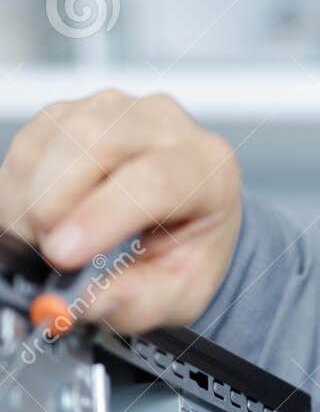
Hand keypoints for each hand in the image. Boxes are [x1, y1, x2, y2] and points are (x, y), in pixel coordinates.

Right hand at [0, 87, 240, 333]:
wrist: (185, 221)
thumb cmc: (188, 251)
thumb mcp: (178, 295)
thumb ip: (136, 303)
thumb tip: (85, 302)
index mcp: (206, 168)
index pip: (154, 181)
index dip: (100, 217)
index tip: (62, 255)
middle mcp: (164, 125)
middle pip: (97, 139)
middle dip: (55, 199)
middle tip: (45, 250)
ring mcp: (117, 109)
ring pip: (59, 134)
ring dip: (34, 194)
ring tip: (40, 240)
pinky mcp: (76, 110)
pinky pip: (34, 138)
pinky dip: (21, 183)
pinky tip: (35, 218)